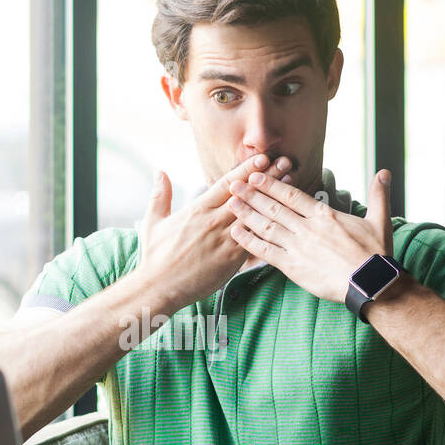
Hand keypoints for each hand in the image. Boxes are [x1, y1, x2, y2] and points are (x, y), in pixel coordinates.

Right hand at [135, 153, 292, 309]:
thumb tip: (160, 172)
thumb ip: (160, 196)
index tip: (263, 157)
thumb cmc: (155, 256)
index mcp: (197, 209)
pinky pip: (254, 240)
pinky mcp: (231, 259)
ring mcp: (224, 240)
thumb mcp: (153, 221)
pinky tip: (285, 220)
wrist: (159, 287)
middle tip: (286, 162)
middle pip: (247, 195)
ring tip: (291, 185)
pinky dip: (269, 228)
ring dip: (274, 199)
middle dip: (268, 178)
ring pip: (255, 215)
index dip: (246, 169)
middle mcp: (213, 221)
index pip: (226, 183)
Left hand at [225, 168, 393, 303]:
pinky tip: (236, 233)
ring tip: (230, 204)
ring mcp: (298, 247)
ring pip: (267, 226)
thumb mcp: (380, 220)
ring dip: (247, 214)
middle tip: (233, 184)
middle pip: (273, 208)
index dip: (270, 184)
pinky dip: (250, 242)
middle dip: (251, 195)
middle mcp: (307, 228)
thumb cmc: (376, 254)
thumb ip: (378, 194)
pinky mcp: (293, 267)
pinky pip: (266, 252)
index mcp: (323, 215)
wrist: (370, 283)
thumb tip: (385, 172)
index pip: (291, 195)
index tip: (255, 175)